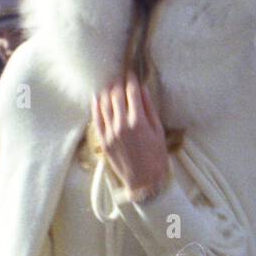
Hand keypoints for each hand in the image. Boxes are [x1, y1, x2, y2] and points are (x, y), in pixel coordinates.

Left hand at [92, 73, 168, 200]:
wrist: (144, 181)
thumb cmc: (156, 157)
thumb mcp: (158, 131)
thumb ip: (149, 109)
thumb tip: (142, 90)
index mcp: (138, 122)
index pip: (132, 92)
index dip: (131, 79)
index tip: (130, 73)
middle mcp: (122, 125)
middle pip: (116, 95)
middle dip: (118, 83)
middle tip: (119, 77)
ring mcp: (110, 132)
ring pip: (104, 104)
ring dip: (106, 91)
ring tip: (109, 85)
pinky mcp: (103, 140)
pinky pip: (96, 118)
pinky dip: (96, 105)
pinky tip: (98, 97)